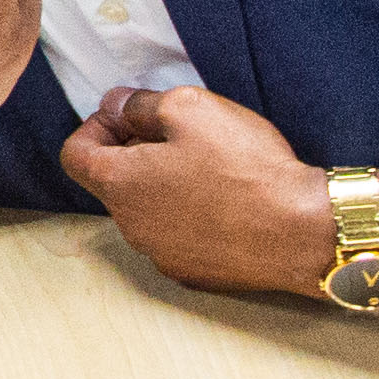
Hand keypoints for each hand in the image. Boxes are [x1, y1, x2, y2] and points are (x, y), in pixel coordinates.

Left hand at [59, 86, 378, 293]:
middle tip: (176, 134)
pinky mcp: (194, 274)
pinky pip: (177, 237)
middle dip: (133, 152)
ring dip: (162, 185)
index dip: (95, 127)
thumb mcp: (189, 108)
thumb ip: (139, 104)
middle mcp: (130, 227)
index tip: (129, 116)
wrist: (303, 231)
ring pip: (146, 211)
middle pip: (112, 182)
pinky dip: (189, 216)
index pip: (74, 154)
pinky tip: (226, 202)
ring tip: (208, 166)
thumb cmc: (245, 166)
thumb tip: (115, 105)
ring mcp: (162, 256)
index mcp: (119, 185)